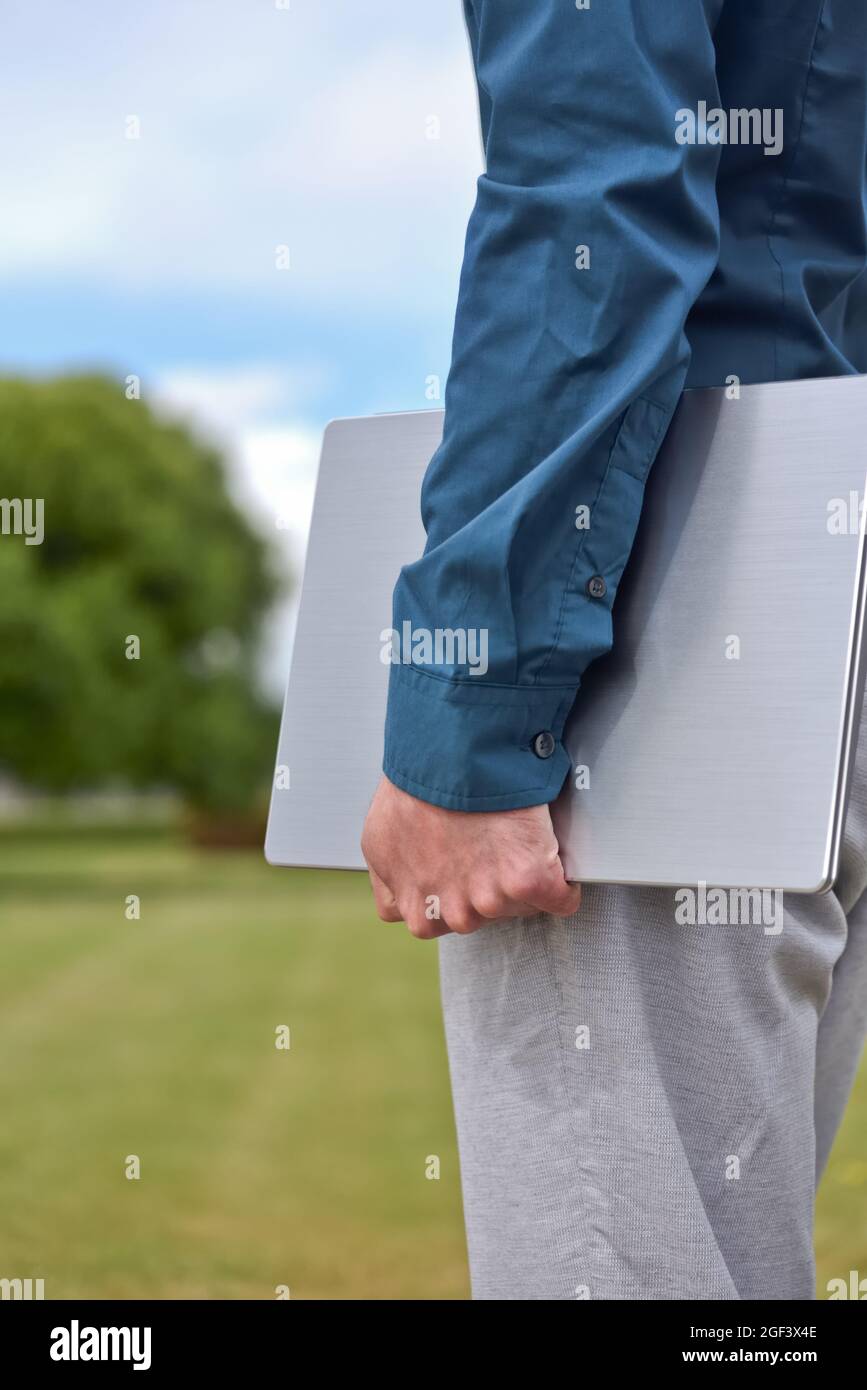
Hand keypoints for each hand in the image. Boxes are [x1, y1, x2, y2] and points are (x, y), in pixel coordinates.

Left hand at [361, 776, 581, 939]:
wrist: (452, 755)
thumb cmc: (416, 785)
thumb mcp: (380, 839)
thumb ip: (394, 874)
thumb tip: (412, 879)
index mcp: (415, 909)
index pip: (434, 922)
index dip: (448, 889)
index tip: (454, 866)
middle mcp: (452, 913)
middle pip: (479, 915)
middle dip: (484, 886)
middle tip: (486, 845)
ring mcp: (491, 901)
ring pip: (518, 907)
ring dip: (523, 883)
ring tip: (514, 841)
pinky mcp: (528, 883)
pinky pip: (560, 899)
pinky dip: (563, 883)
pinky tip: (551, 859)